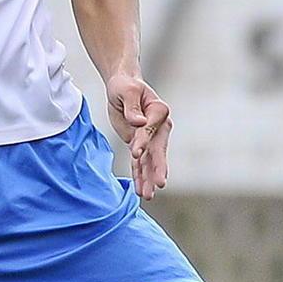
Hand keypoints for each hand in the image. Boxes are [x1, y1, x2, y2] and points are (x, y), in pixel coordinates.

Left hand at [107, 74, 170, 201]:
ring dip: (148, 178)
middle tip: (159, 184)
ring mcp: (151, 137)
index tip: (136, 152)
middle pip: (158, 150)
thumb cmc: (125, 86)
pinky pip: (140, 163)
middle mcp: (159, 126)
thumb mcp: (126, 91)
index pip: (150, 129)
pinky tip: (140, 190)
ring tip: (148, 196)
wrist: (122, 86)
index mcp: (159, 111)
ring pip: (150, 161)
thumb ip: (132, 106)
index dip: (143, 141)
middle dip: (158, 168)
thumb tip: (138, 122)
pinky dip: (139, 176)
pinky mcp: (139, 144)